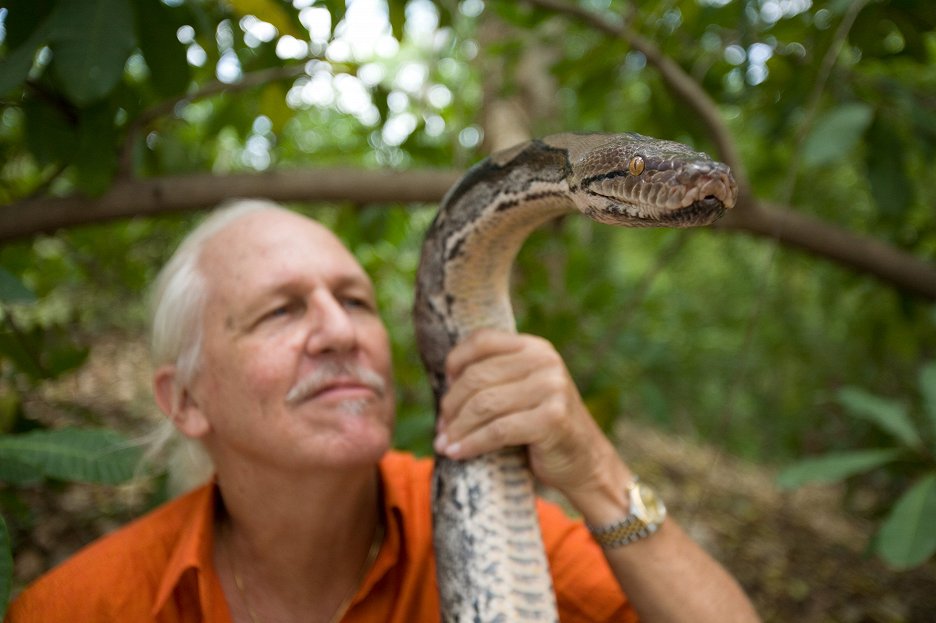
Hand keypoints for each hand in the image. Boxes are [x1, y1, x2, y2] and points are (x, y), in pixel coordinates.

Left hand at [433, 328, 623, 497]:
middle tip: (441, 428)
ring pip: (484, 405)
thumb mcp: (522, 391)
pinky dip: (472, 444)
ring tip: (443, 444)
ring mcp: (552, 388)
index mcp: (535, 348)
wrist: (584, 461)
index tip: (444, 388)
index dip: (455, 362)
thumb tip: (445, 381)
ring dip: (457, 428)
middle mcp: (545, 362)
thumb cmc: (541, 427)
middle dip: (451, 405)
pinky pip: (497, 430)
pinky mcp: (552, 418)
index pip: (483, 340)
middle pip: (478, 376)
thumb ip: (496, 377)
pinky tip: (457, 453)